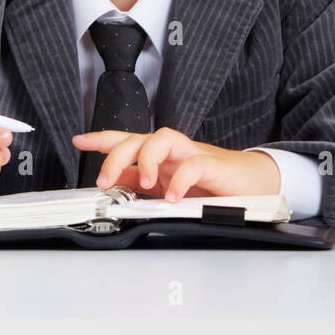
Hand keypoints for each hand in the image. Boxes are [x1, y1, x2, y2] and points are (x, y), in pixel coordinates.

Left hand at [71, 127, 281, 200]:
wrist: (255, 183)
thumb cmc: (214, 184)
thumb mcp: (171, 186)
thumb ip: (143, 182)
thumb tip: (115, 182)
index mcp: (160, 157)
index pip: (127, 140)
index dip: (102, 139)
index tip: (79, 140)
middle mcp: (173, 151)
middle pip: (139, 138)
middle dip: (116, 155)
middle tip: (105, 180)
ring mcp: (193, 155)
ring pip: (163, 139)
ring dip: (147, 158)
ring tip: (143, 182)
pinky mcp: (214, 166)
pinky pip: (194, 165)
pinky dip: (181, 180)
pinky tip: (174, 197)